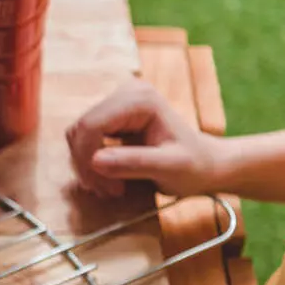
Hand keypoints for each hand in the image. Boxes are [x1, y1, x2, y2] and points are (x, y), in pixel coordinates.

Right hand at [66, 80, 224, 197]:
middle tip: (107, 191)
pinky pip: (84, 140)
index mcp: (140, 99)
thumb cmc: (195, 165)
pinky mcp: (111, 117)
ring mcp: (116, 103)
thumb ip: (135, 162)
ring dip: (86, 166)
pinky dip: (90, 163)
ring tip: (110, 187)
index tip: (106, 188)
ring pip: (78, 136)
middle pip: (81, 130)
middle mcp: (125, 93)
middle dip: (87, 165)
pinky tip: (108, 179)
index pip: (91, 125)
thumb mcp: (170, 167)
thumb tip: (95, 161)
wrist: (207, 165)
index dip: (88, 158)